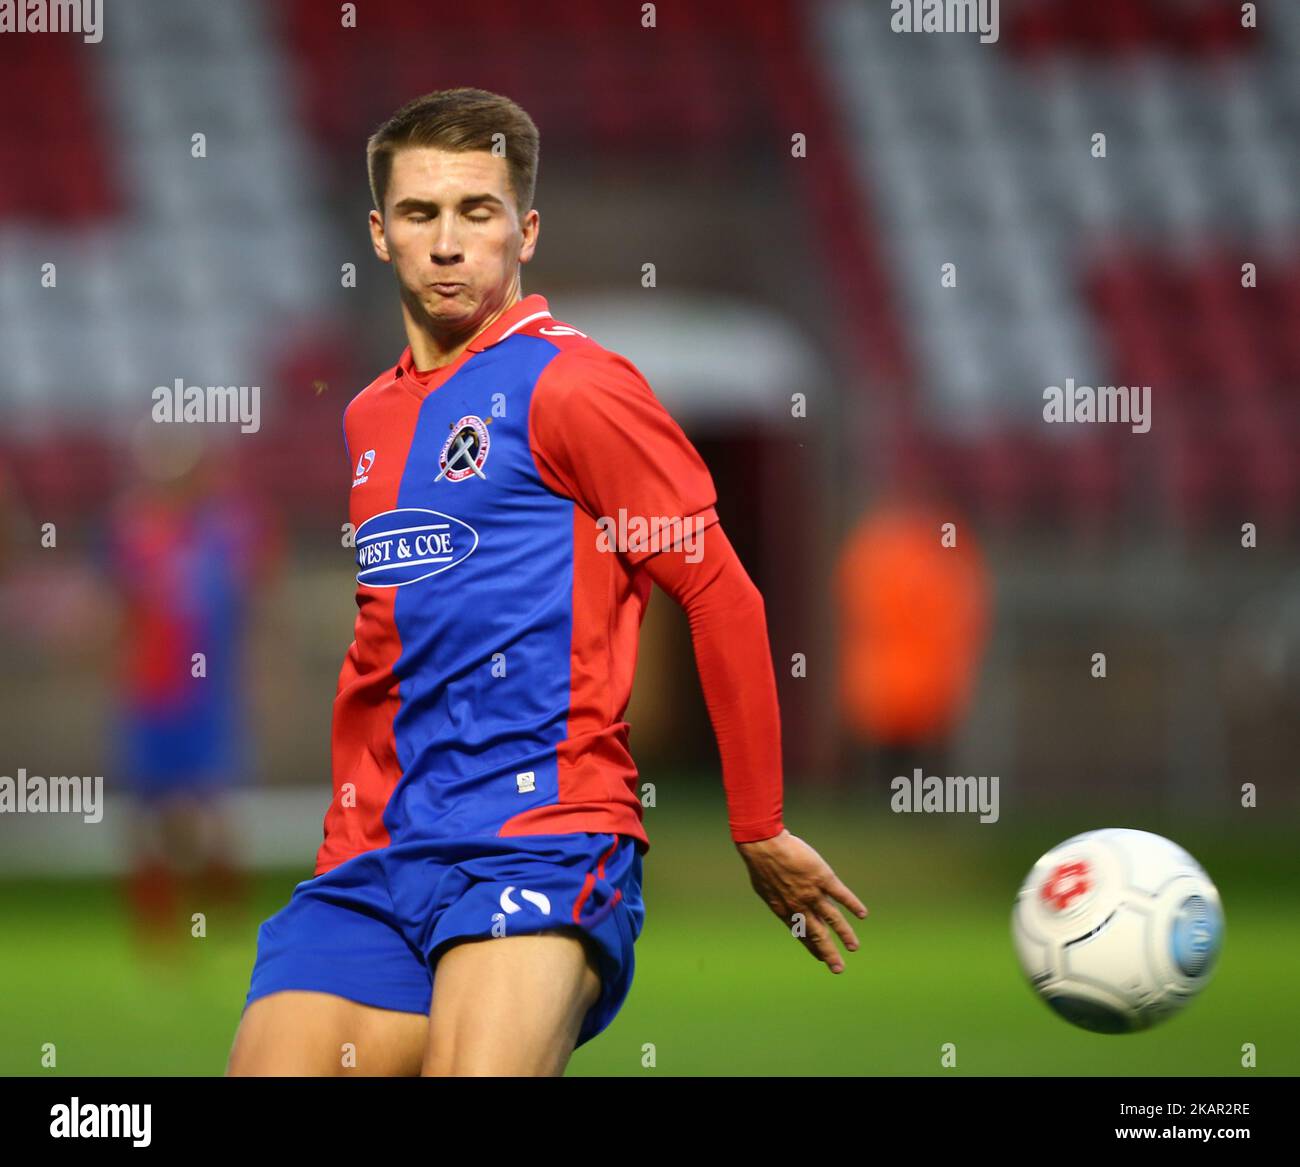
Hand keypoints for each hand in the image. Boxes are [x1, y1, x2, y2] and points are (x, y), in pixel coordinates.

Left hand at [735, 829, 867, 972]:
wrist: (764, 846)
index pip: (801, 934)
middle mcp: (800, 906)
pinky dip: (853, 905)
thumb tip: (779, 900)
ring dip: (845, 934)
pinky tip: (863, 914)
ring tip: (854, 947)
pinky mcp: (822, 878)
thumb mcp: (764, 887)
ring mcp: (812, 893)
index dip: (811, 946)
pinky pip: (841, 895)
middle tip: (838, 969)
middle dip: (829, 953)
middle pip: (818, 934)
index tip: (820, 957)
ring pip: (833, 919)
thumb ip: (776, 897)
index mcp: (785, 910)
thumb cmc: (760, 862)